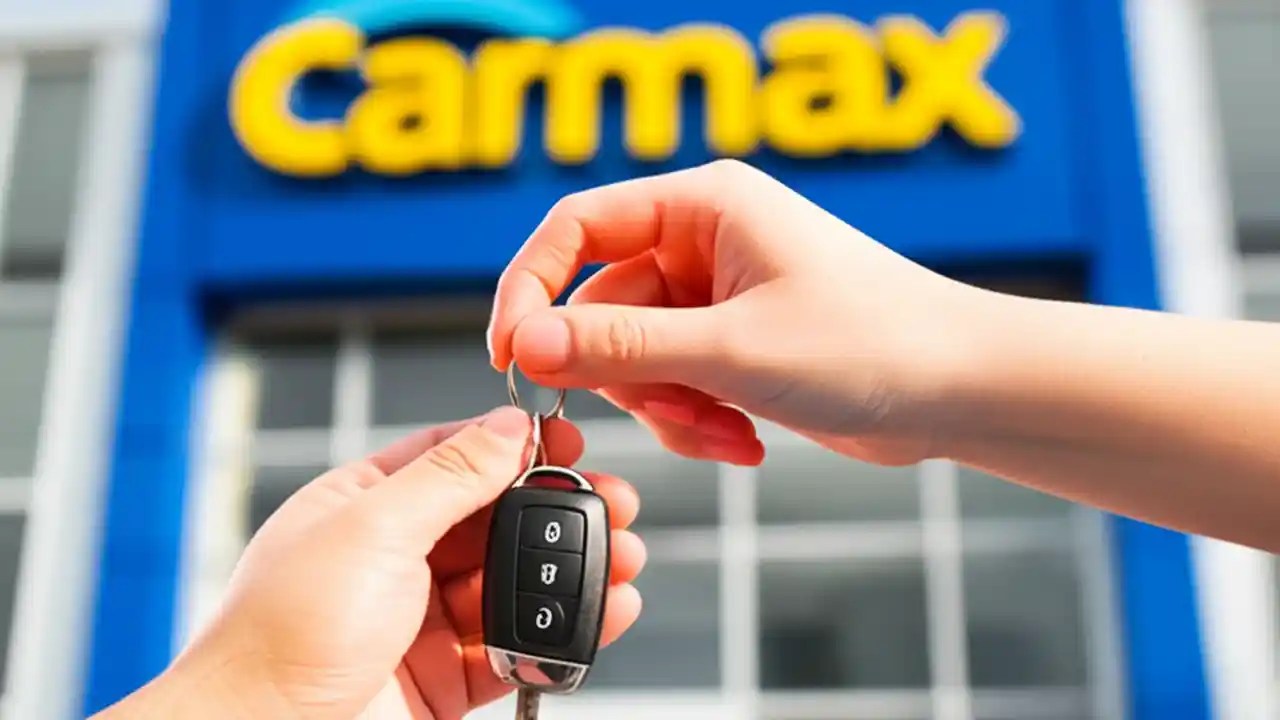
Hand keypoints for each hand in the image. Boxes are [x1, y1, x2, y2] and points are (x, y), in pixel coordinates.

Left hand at [96, 408, 644, 719]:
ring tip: (624, 561)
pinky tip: (601, 617)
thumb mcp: (372, 530)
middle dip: (557, 513)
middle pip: (494, 524)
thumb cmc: (281, 638)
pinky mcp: (439, 682)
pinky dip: (560, 635)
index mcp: (362, 508)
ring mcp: (417, 624)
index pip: (452, 458)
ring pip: (512, 587)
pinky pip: (514, 650)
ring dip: (570, 574)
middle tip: (615, 507)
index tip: (573, 444)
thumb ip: (449, 476)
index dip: (515, 448)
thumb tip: (508, 427)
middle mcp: (391, 561)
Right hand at [487, 160, 986, 465]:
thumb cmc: (875, 342)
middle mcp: (704, 241)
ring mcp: (718, 296)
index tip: (509, 352)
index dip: (530, 287)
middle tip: (672, 410)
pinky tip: (745, 438)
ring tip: (728, 429)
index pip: (577, 228)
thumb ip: (620, 347)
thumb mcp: (731, 348)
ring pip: (636, 359)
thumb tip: (526, 340)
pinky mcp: (733, 345)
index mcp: (703, 205)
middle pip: (601, 308)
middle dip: (630, 376)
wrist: (962, 390)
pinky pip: (673, 385)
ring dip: (669, 409)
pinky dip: (696, 420)